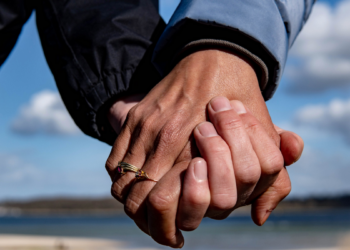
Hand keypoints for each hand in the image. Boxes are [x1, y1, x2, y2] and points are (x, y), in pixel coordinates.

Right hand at [106, 50, 283, 247]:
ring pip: (121, 183)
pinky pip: (114, 161)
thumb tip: (259, 219)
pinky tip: (135, 183)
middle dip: (144, 220)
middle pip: (136, 199)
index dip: (164, 228)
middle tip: (157, 226)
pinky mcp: (136, 118)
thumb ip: (271, 180)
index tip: (174, 237)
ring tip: (145, 208)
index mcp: (195, 148)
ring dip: (131, 201)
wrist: (214, 55)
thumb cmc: (239, 98)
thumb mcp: (263, 138)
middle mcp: (164, 140)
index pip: (163, 203)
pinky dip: (120, 179)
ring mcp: (145, 127)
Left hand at [177, 98, 303, 229]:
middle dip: (233, 133)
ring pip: (225, 195)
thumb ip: (275, 137)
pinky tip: (194, 161)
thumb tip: (294, 149)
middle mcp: (240, 197)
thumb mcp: (249, 129)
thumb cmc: (220, 131)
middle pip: (248, 174)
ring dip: (216, 155)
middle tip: (216, 105)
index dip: (255, 131)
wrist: (189, 125)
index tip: (236, 104)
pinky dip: (197, 186)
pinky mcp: (188, 213)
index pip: (271, 163)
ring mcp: (214, 208)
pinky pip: (196, 207)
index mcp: (258, 179)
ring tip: (201, 127)